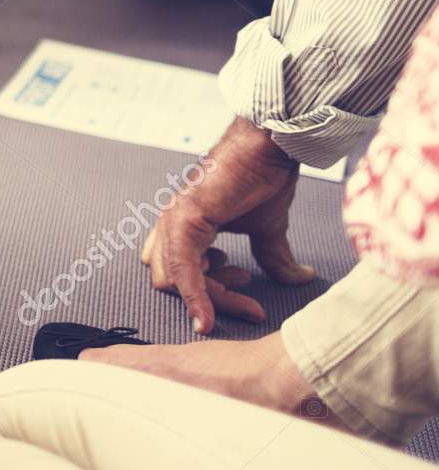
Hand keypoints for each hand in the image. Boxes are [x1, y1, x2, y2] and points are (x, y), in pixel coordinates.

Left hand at [141, 118, 315, 334]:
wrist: (269, 149)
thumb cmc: (262, 178)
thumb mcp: (267, 229)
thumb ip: (273, 256)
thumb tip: (299, 277)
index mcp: (182, 227)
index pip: (183, 276)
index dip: (214, 297)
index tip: (251, 303)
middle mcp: (169, 225)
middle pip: (174, 283)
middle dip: (214, 299)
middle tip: (250, 302)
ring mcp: (172, 222)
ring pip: (176, 282)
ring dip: (213, 299)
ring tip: (248, 294)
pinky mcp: (183, 221)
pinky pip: (181, 271)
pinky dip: (194, 299)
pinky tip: (208, 319)